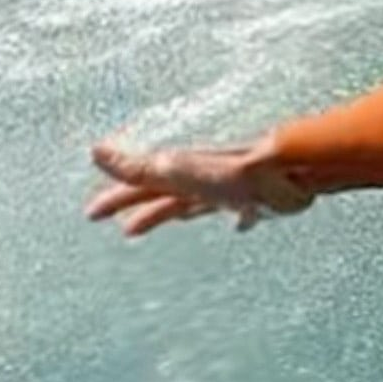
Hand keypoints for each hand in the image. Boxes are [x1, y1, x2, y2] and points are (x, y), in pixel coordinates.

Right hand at [86, 137, 313, 235]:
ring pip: (198, 203)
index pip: (139, 188)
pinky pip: (241, 212)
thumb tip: (95, 151)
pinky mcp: (258, 201)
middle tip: (124, 230)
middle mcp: (202, 180)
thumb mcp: (179, 171)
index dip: (115, 200)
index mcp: (180, 175)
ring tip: (174, 223)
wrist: (290, 170)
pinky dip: (237, 219)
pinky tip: (240, 227)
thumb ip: (138, 167)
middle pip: (166, 197)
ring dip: (179, 213)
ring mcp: (230, 190)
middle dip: (142, 211)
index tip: (92, 214)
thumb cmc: (238, 171)